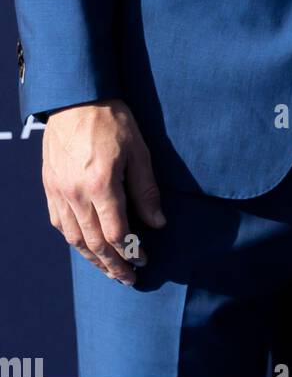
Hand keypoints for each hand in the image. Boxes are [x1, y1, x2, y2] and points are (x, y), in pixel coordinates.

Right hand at [42, 99, 165, 284]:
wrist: (76, 98)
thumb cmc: (112, 120)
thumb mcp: (139, 151)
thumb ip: (146, 190)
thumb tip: (157, 222)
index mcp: (101, 185)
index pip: (117, 234)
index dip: (131, 252)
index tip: (144, 261)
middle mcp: (76, 194)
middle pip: (94, 243)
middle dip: (113, 265)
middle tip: (127, 278)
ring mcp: (59, 192)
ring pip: (74, 238)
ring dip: (92, 258)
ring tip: (108, 269)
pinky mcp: (49, 186)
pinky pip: (59, 223)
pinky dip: (73, 239)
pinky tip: (84, 245)